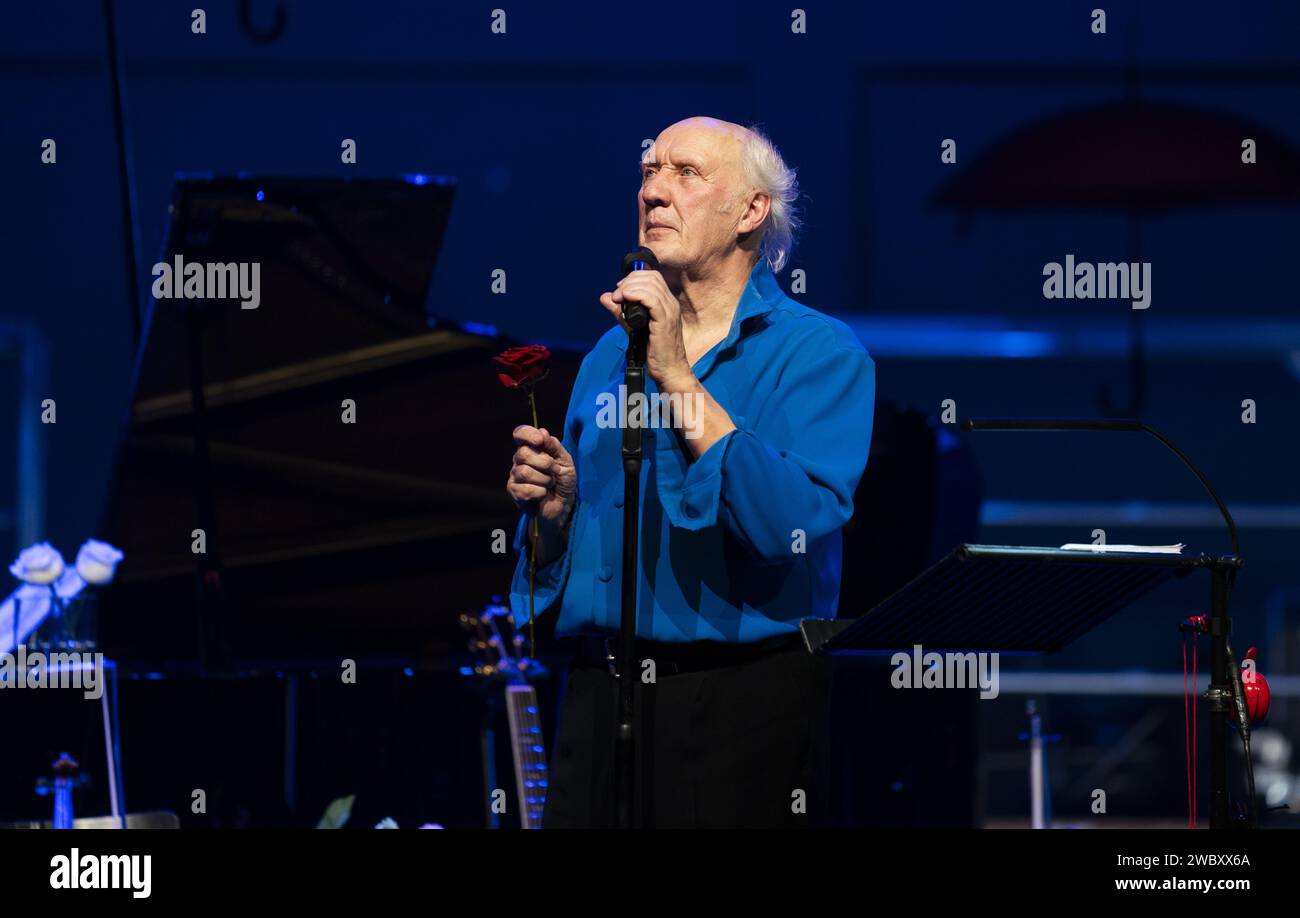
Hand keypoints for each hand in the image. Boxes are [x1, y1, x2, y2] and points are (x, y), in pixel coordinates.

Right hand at [506, 425, 575, 527]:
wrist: (564, 503)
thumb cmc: (563, 480)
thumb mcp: (565, 461)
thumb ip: (554, 446)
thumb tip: (542, 432)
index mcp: (532, 448)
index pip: (520, 433)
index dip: (527, 434)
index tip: (540, 440)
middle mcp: (520, 459)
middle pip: (523, 453)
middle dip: (545, 463)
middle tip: (555, 471)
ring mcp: (515, 475)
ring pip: (524, 472)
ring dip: (544, 480)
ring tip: (550, 484)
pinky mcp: (514, 491)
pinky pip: (525, 489)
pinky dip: (540, 492)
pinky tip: (543, 494)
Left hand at [599, 270, 692, 390]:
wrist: (669, 370)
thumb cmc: (655, 352)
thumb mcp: (633, 327)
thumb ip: (620, 312)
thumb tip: (605, 297)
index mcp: (666, 303)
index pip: (653, 277)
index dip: (634, 278)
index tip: (620, 289)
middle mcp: (670, 304)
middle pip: (651, 277)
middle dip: (630, 281)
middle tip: (617, 294)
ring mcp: (670, 311)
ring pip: (650, 286)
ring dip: (630, 287)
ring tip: (618, 297)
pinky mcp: (665, 321)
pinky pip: (652, 299)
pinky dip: (636, 294)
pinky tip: (625, 297)